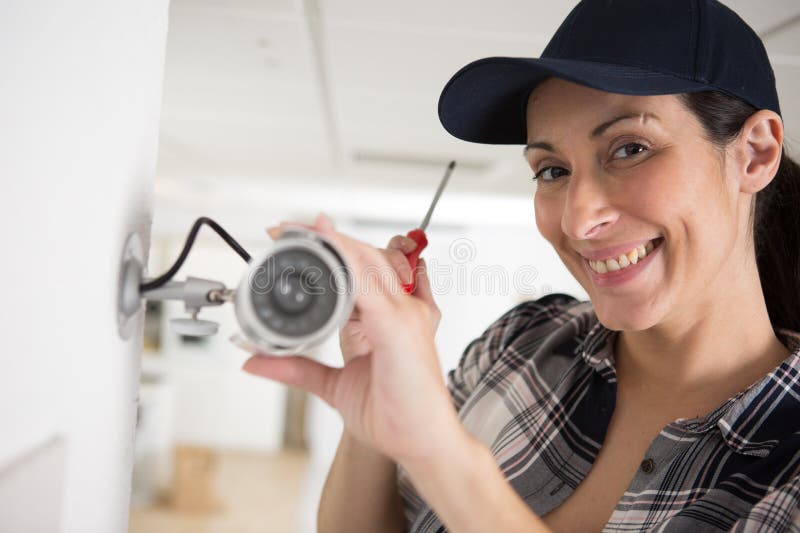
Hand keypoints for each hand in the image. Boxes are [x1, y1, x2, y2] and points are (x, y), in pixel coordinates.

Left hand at [245, 213, 458, 463]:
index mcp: (390, 316)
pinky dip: (348, 264)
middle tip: (285, 228)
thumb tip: (255, 360)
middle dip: (326, 237)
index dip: (330, 247)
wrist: (422, 444)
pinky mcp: (400, 326)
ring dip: (333, 243)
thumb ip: (297, 368)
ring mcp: (405, 314)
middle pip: (366, 255)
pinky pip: (371, 285)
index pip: (361, 267)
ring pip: (369, 261)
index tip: (294, 235)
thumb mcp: (334, 384)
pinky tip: (328, 251)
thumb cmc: (394, 414)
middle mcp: (402, 308)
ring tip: (301, 231)